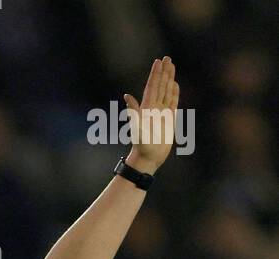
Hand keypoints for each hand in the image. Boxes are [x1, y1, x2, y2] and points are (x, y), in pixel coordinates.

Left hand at [124, 56, 178, 173]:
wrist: (148, 157)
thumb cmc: (141, 144)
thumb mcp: (136, 126)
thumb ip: (133, 111)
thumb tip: (127, 96)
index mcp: (146, 107)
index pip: (152, 86)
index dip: (155, 74)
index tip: (158, 61)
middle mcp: (154, 107)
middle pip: (160, 85)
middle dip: (164, 71)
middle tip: (167, 57)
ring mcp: (162, 112)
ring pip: (167, 91)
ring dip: (169, 79)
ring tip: (172, 66)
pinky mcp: (169, 119)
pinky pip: (173, 102)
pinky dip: (174, 93)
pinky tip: (175, 84)